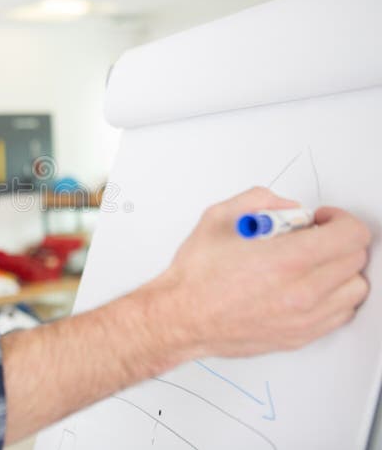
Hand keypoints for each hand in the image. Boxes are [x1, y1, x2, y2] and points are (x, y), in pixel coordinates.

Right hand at [148, 187, 370, 358]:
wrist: (182, 317)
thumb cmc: (196, 276)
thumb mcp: (218, 217)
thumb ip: (259, 201)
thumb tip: (286, 207)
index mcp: (286, 260)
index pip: (351, 235)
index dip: (340, 219)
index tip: (323, 219)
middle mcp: (302, 292)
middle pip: (356, 259)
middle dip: (338, 241)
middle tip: (313, 237)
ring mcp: (304, 318)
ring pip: (354, 288)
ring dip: (340, 270)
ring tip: (313, 264)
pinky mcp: (300, 336)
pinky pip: (340, 314)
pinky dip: (332, 296)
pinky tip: (307, 287)